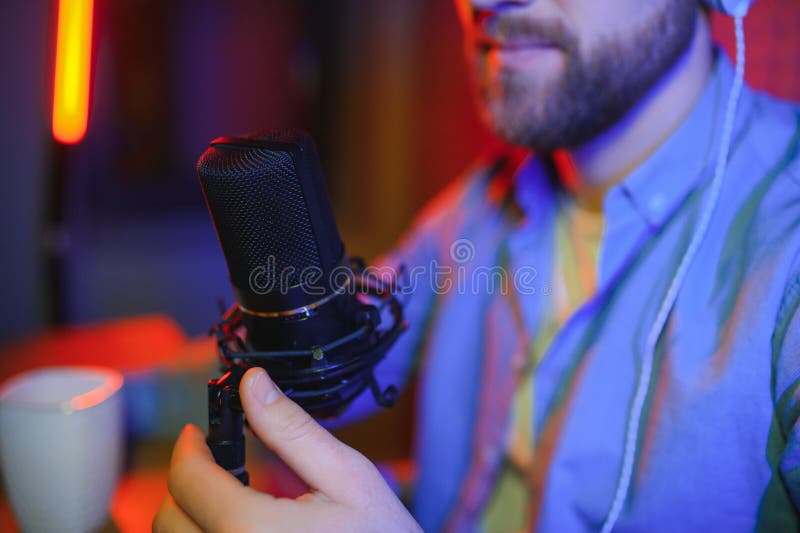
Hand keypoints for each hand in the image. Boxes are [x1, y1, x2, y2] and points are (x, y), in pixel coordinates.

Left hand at [153, 367, 421, 532]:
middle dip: (186, 483)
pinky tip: (236, 528)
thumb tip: (251, 383)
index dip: (188, 447)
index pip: (188, 480)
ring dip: (189, 517)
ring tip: (228, 499)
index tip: (196, 433)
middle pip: (168, 518)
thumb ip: (292, 430)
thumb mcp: (348, 478)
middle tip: (215, 464)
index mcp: (252, 530)